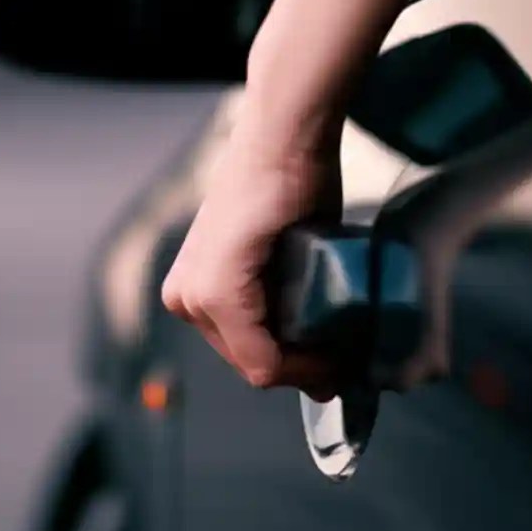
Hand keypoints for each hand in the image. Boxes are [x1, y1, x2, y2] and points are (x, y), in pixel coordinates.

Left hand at [161, 89, 342, 400]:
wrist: (284, 143)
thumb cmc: (291, 189)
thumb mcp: (288, 262)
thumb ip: (294, 313)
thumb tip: (324, 387)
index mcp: (193, 293)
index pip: (246, 359)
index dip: (297, 370)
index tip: (338, 361)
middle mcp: (185, 300)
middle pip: (252, 365)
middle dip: (302, 369)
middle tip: (346, 356)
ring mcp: (195, 298)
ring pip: (260, 365)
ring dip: (306, 365)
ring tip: (343, 349)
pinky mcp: (216, 293)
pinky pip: (261, 357)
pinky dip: (301, 361)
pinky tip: (330, 348)